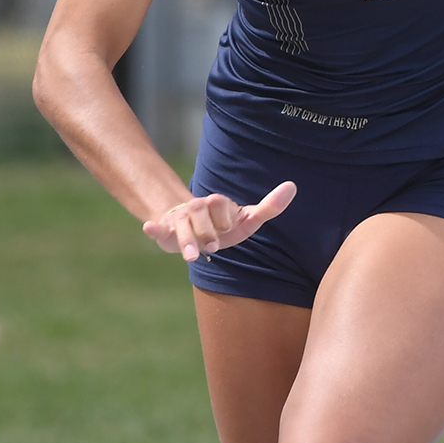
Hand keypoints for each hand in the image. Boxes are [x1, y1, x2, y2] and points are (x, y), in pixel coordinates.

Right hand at [143, 181, 295, 261]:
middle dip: (209, 231)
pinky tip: (150, 226)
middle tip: (215, 245)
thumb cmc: (223, 226)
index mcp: (218, 203)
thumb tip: (293, 186)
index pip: (223, 206)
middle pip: (202, 212)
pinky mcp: (166, 230)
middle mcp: (198, 207)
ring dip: (189, 240)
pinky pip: (159, 228)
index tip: (229, 228)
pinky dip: (155, 228)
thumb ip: (270, 207)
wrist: (192, 229)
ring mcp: (180, 219)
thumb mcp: (247, 219)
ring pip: (185, 224)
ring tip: (193, 256)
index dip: (226, 218)